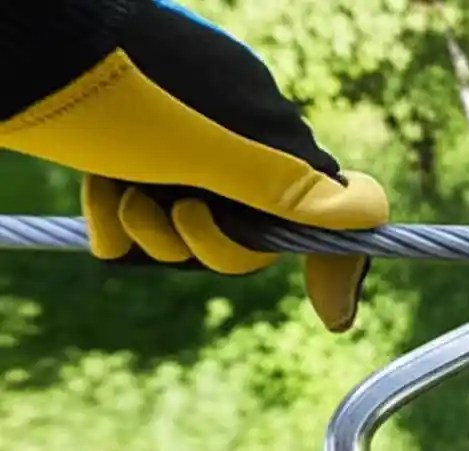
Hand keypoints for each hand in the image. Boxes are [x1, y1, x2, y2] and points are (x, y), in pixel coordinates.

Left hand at [0, 0, 388, 332]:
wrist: (18, 49)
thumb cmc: (110, 93)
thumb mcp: (200, 148)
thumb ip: (283, 189)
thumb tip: (367, 216)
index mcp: (267, 133)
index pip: (332, 203)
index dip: (336, 260)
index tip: (331, 315)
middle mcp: (232, 140)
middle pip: (248, 232)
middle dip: (205, 242)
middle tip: (171, 213)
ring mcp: (178, 145)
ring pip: (186, 227)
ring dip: (150, 228)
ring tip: (117, 190)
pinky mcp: (128, 149)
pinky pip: (138, 214)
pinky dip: (115, 218)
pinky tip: (95, 188)